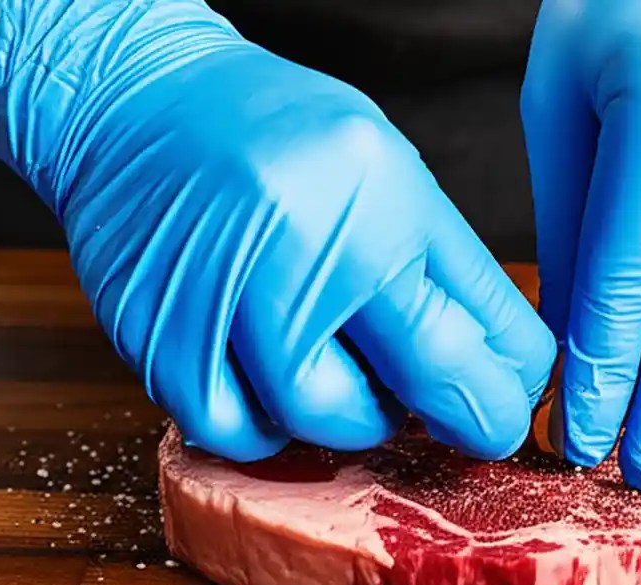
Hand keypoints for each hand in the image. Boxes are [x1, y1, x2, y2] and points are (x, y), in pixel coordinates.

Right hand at [0, 0, 554, 460]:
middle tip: (444, 408)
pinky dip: (263, 422)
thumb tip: (506, 367)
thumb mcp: (385, 168)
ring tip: (339, 362)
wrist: (133, 99)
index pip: (465, 335)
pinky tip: (267, 379)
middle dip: (444, 416)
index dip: (500, 396)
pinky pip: (231, 429)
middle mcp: (297, 247)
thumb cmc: (272, 131)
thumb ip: (446, 268)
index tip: (505, 411)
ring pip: (314, 423)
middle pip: (401, 391)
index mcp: (371, 196)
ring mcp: (219, 297)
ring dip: (346, 417)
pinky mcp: (156, 336)